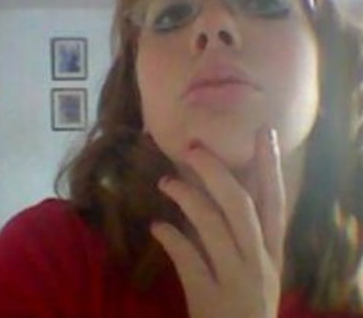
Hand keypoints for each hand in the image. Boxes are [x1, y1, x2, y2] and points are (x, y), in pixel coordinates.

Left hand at [150, 127, 285, 317]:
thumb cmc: (247, 299)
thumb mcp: (258, 265)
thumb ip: (245, 231)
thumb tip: (222, 186)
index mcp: (271, 250)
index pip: (275, 200)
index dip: (270, 166)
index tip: (264, 133)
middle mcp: (259, 260)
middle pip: (240, 206)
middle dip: (216, 173)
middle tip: (193, 148)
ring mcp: (235, 279)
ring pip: (211, 226)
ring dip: (186, 198)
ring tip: (165, 182)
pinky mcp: (208, 298)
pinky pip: (187, 258)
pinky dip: (170, 238)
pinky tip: (157, 226)